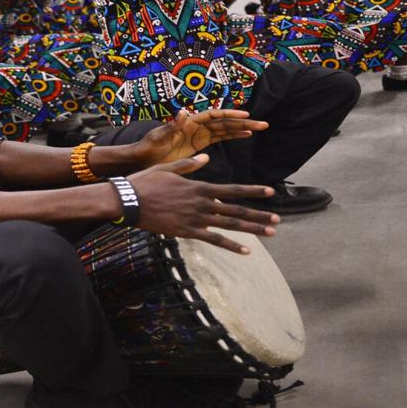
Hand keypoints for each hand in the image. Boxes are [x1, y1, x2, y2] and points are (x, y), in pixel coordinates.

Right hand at [128, 155, 278, 254]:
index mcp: (200, 187)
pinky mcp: (187, 232)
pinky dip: (231, 246)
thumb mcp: (168, 168)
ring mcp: (196, 219)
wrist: (129, 201)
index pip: (233, 189)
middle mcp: (203, 203)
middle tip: (277, 219)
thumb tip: (205, 156)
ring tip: (270, 233)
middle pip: (237, 210)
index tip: (270, 191)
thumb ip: (189, 165)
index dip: (253, 191)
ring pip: (231, 225)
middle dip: (259, 214)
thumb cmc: (146, 183)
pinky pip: (214, 240)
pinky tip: (246, 251)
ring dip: (252, 229)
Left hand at [134, 109, 267, 166]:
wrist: (142, 158)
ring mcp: (198, 135)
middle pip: (224, 122)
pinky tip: (245, 136)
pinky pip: (219, 138)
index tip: (246, 117)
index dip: (230, 116)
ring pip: (225, 130)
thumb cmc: (148, 146)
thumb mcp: (159, 136)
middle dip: (243, 123)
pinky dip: (232, 136)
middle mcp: (196, 126)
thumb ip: (172, 126)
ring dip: (241, 129)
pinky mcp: (198, 145)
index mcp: (189, 123)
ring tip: (259, 128)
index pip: (214, 116)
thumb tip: (183, 112)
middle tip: (262, 124)